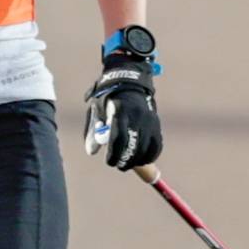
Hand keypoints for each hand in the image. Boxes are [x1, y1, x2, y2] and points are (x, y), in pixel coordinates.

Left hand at [83, 55, 161, 170]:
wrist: (129, 83)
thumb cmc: (108, 99)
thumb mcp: (96, 111)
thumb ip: (92, 132)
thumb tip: (91, 152)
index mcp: (120, 111)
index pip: (119, 138)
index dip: (114, 154)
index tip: (110, 162)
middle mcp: (137, 116)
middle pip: (134, 146)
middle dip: (126, 160)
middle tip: (119, 165)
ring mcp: (149, 120)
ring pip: (146, 148)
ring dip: (138, 161)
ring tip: (129, 163)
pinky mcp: (156, 124)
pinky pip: (157, 145)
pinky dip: (150, 155)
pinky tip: (143, 159)